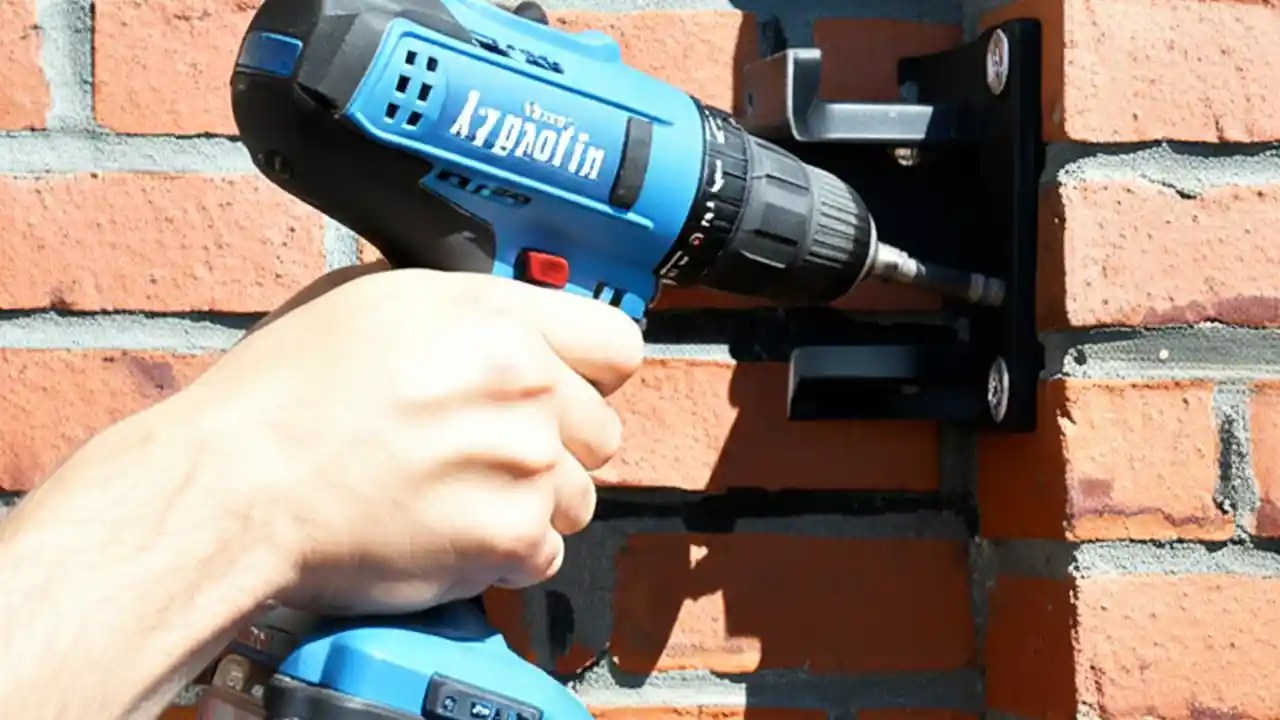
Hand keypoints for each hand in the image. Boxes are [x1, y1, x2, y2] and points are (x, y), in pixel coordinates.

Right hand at [166, 262, 644, 615]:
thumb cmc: (283, 394)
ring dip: (532, 505)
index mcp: (497, 318)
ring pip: (578, 498)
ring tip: (458, 497)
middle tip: (489, 456)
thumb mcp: (368, 300)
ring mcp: (524, 464)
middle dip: (557, 448)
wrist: (236, 487)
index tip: (569, 390)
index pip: (619, 347)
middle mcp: (526, 386)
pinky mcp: (508, 536)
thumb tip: (497, 317)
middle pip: (603, 433)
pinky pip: (545, 555)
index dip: (593, 374)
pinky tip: (448, 534)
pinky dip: (505, 556)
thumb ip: (459, 307)